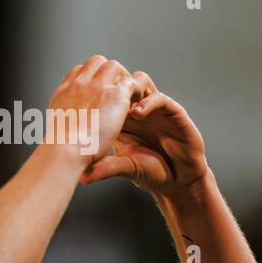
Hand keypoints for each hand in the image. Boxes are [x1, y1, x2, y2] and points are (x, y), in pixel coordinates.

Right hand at [47, 55, 153, 164]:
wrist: (65, 150)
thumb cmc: (61, 149)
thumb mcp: (56, 128)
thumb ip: (65, 120)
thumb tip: (70, 127)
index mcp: (64, 91)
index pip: (78, 71)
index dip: (91, 79)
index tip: (98, 92)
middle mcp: (79, 83)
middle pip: (96, 62)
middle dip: (108, 73)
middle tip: (116, 91)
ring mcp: (96, 86)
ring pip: (114, 66)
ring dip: (122, 78)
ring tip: (128, 96)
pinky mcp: (114, 94)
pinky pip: (130, 81)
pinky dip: (136, 90)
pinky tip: (136, 104)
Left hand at [78, 77, 207, 194]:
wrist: (178, 181)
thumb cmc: (151, 172)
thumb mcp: (124, 168)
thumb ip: (105, 168)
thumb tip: (82, 177)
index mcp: (122, 118)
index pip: (106, 95)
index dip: (96, 94)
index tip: (85, 103)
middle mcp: (137, 109)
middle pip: (121, 81)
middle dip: (111, 85)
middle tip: (101, 97)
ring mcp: (155, 109)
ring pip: (140, 81)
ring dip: (130, 88)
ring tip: (121, 104)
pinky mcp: (174, 113)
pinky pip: (160, 98)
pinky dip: (148, 102)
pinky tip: (138, 113)